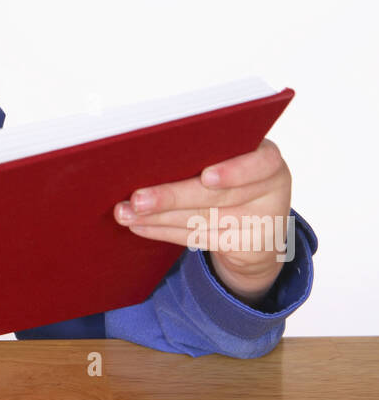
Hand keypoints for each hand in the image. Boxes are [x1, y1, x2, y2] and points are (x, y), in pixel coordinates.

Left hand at [114, 139, 292, 304]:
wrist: (260, 225)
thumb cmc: (234, 175)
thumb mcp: (232, 158)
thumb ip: (206, 153)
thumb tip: (146, 152)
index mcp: (269, 158)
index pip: (261, 164)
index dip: (234, 172)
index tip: (206, 177)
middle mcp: (272, 191)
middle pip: (219, 196)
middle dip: (173, 197)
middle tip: (138, 199)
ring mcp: (262, 223)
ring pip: (203, 219)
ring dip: (159, 217)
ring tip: (126, 212)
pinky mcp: (245, 248)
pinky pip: (199, 238)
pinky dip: (165, 231)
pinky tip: (140, 225)